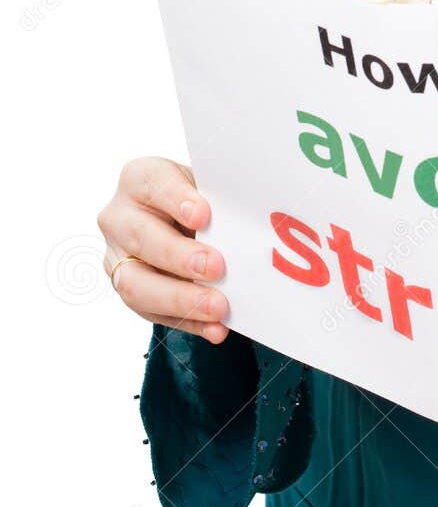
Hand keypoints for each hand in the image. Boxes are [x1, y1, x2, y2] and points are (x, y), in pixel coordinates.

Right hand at [96, 157, 229, 343]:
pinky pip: (153, 314)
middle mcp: (119, 217)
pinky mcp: (128, 291)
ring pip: (136, 284)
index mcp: (138, 178)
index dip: (176, 199)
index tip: (204, 215)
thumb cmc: (199, 198)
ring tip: (218, 307)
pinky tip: (215, 328)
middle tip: (216, 267)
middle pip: (141, 238)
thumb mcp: (206, 186)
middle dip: (179, 257)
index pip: (152, 184)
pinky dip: (188, 323)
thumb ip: (218, 201)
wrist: (181, 220)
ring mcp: (117, 257)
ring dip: (180, 300)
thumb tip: (250, 220)